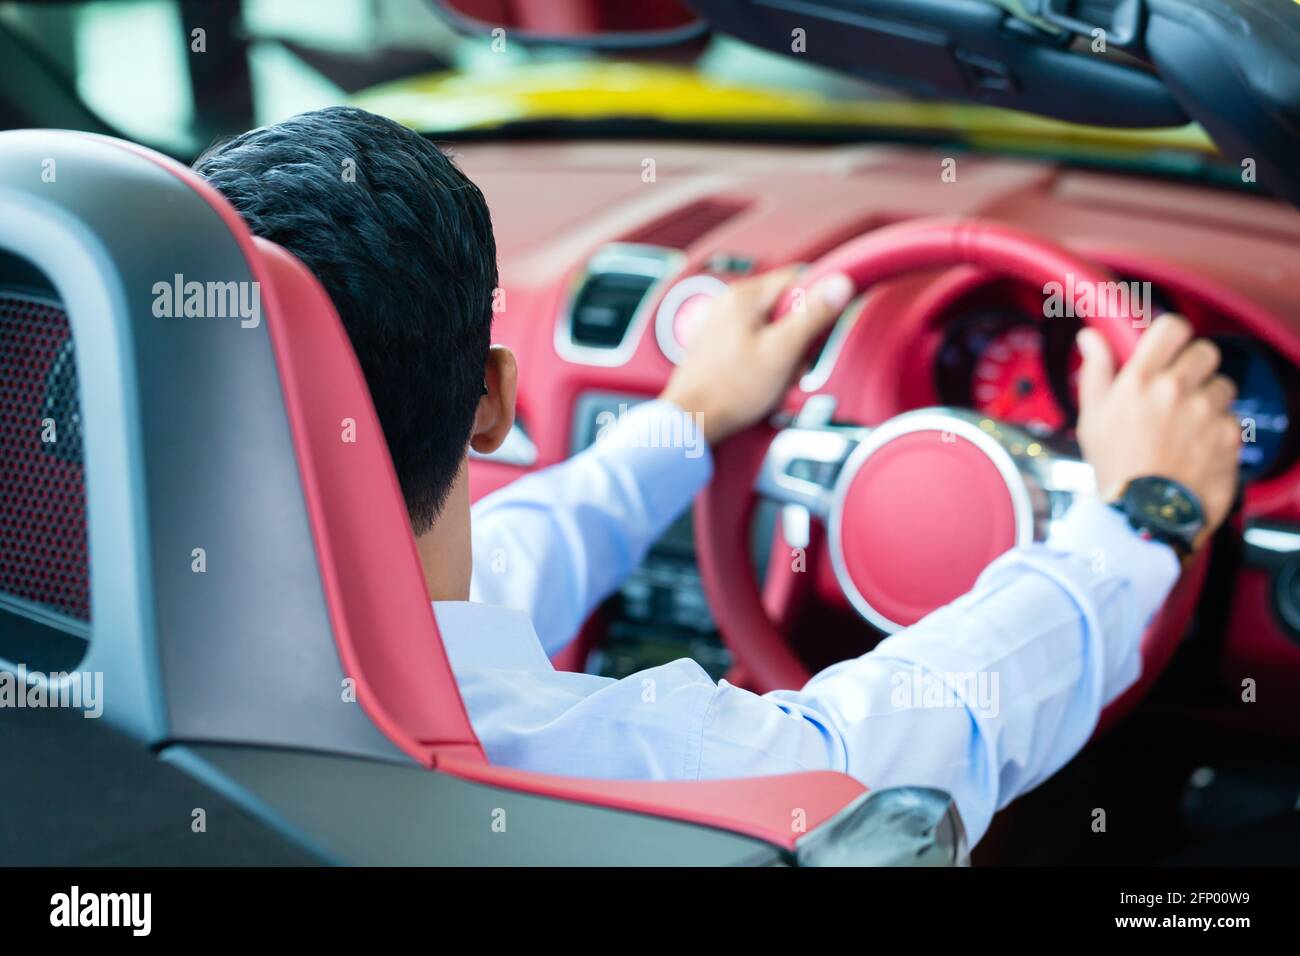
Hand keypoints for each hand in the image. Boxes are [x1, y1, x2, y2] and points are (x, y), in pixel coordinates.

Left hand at [660, 266, 854, 444]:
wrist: (692, 421)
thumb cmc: (730, 390)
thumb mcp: (782, 351)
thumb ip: (812, 316)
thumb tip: (840, 284)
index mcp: (744, 296)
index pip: (797, 279)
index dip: (817, 304)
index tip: (822, 329)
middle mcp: (728, 304)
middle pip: (784, 307)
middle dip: (799, 336)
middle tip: (796, 362)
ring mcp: (721, 324)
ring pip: (771, 329)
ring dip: (784, 353)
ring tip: (778, 377)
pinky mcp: (718, 346)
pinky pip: (755, 344)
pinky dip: (766, 361)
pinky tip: (764, 382)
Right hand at [1076, 314, 1239, 539]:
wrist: (1146, 516)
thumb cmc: (1116, 467)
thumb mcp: (1092, 417)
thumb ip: (1095, 370)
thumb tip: (1090, 337)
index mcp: (1140, 380)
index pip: (1172, 327)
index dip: (1172, 334)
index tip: (1167, 346)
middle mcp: (1176, 390)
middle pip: (1205, 351)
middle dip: (1194, 366)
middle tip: (1179, 387)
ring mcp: (1207, 412)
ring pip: (1222, 385)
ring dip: (1209, 398)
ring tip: (1187, 424)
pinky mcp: (1230, 435)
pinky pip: (1232, 419)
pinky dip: (1218, 430)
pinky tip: (1197, 447)